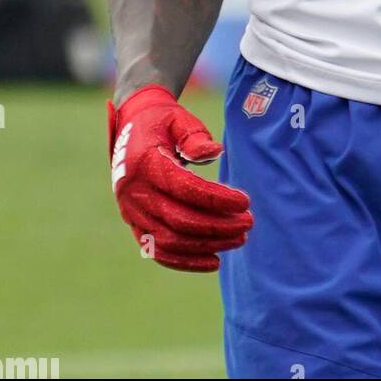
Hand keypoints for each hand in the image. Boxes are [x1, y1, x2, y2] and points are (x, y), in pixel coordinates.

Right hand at [108, 85, 252, 272]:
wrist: (132, 127)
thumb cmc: (163, 121)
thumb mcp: (178, 120)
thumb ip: (194, 137)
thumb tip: (216, 152)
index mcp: (145, 164)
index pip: (184, 188)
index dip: (216, 198)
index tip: (245, 201)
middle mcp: (134, 192)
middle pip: (179, 219)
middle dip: (217, 225)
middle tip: (248, 222)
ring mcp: (132, 212)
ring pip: (171, 240)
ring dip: (207, 244)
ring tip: (239, 239)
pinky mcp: (135, 225)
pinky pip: (159, 250)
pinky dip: (186, 261)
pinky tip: (214, 260)